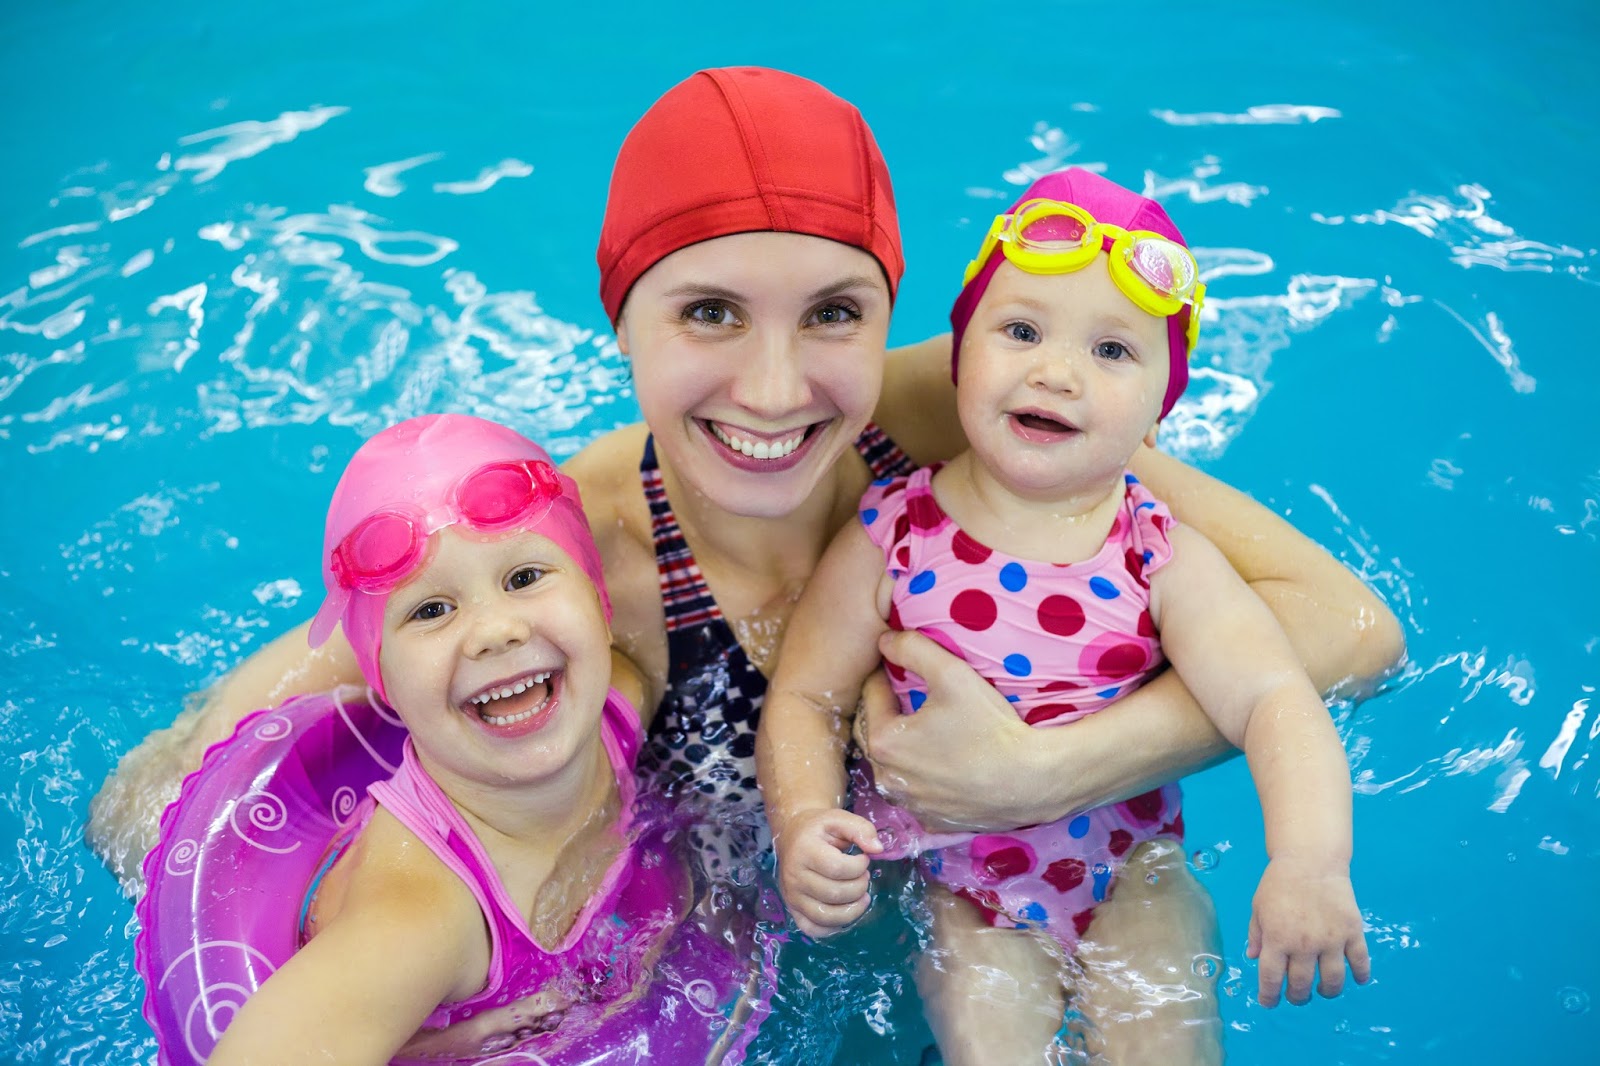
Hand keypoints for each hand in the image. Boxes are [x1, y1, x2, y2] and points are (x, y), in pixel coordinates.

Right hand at [773, 808, 882, 939]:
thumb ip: (861, 829)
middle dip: (859, 887)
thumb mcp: (839, 818)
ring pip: (826, 916)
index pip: (837, 868)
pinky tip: (845, 911)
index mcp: (804, 850)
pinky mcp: (793, 909)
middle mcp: (794, 876)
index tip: (864, 859)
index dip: (859, 866)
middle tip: (864, 876)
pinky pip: (813, 929)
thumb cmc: (819, 828)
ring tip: (861, 896)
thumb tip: (878, 849)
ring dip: (852, 910)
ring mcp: (792, 896)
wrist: (793, 835)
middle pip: (834, 894)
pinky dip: (833, 927)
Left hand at [856, 631, 1039, 832]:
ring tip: (924, 727)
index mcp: (883, 741)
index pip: (871, 695)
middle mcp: (888, 778)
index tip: (899, 666)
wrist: (1031, 780)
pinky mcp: (932, 821)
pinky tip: (941, 763)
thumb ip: (913, 649)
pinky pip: (916, 793)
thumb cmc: (990, 725)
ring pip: (893, 766)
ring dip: (901, 747)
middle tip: (909, 695)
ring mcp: (909, 804)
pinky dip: (922, 778)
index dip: (885, 676)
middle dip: (887, 711)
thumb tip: (884, 640)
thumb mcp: (952, 674)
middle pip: (875, 732)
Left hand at [1247, 856, 1370, 1006]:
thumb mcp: (1258, 907)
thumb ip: (1256, 934)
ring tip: (1323, 990)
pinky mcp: (1352, 932)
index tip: (1268, 1002)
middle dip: (1297, 996)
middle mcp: (1303, 944)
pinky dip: (1360, 975)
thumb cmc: (1279, 883)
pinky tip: (1356, 979)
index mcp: (1276, 938)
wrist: (1311, 861)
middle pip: (1301, 984)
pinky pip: (1360, 962)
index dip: (1268, 996)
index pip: (1270, 978)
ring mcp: (1331, 940)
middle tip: (1298, 996)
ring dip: (1327, 991)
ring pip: (1332, 981)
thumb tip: (1253, 958)